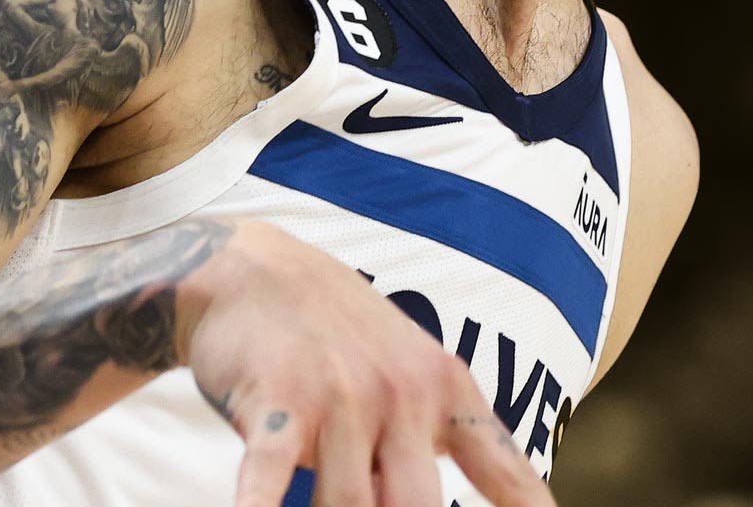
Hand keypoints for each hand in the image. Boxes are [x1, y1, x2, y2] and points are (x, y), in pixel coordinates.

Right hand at [177, 220, 556, 506]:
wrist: (251, 268)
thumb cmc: (336, 330)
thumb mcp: (409, 366)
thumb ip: (441, 434)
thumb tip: (460, 499)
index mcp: (443, 386)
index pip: (501, 465)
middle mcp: (400, 393)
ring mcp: (338, 399)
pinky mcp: (276, 404)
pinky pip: (269, 480)